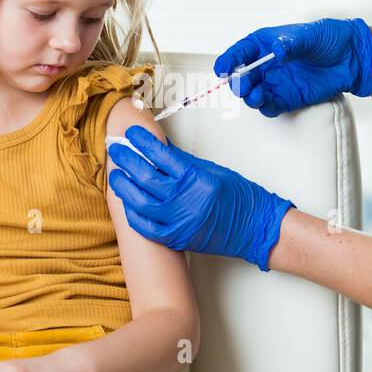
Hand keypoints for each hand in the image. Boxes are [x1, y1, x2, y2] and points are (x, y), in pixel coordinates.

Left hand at [107, 125, 294, 270]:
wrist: (255, 227)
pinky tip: (127, 203)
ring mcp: (179, 221)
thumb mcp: (213, 170)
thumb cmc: (239, 197)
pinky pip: (146, 228)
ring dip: (124, 187)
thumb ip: (183, 163)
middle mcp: (185, 199)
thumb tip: (158, 151)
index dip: (142, 141)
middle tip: (117, 149)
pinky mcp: (177, 238)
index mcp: (195, 177)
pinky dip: (134, 214)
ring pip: (139, 202)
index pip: (160, 154)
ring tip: (116, 175)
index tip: (132, 133)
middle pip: (145, 175)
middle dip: (126, 159)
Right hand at [214, 17, 371, 116]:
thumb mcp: (310, 36)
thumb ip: (291, 44)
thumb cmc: (329, 38)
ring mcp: (276, 82)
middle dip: (238, 82)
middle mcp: (266, 64)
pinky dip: (265, 106)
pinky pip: (270, 105)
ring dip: (250, 96)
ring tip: (256, 95)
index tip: (222, 69)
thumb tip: (277, 51)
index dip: (229, 60)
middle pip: (242, 76)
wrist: (352, 57)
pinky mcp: (288, 98)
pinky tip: (267, 103)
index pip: (240, 52)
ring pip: (253, 93)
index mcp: (265, 43)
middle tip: (244, 85)